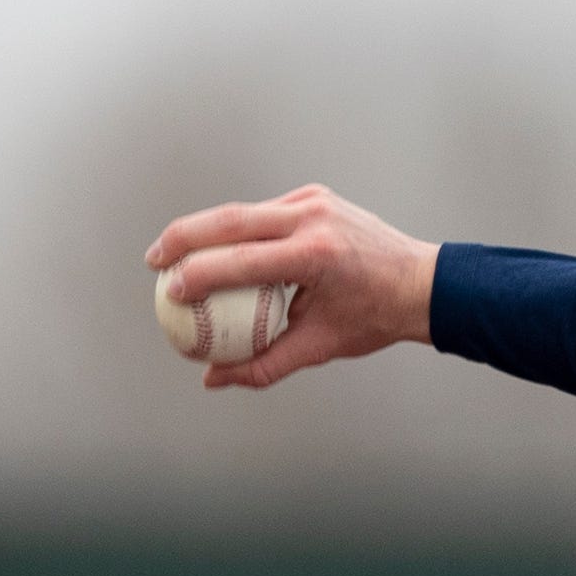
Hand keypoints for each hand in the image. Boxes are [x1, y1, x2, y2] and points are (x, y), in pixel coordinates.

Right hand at [146, 184, 438, 389]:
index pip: (240, 261)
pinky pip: (264, 212)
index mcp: (315, 254)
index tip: (168, 292)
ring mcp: (315, 201)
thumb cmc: (374, 317)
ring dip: (204, 229)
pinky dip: (237, 228)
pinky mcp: (315, 195)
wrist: (422, 282)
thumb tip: (213, 379)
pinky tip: (215, 248)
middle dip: (183, 238)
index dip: (197, 274)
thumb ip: (263, 364)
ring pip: (243, 211)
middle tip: (153, 261)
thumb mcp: (320, 346)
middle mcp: (313, 218)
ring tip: (173, 252)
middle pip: (230, 220)